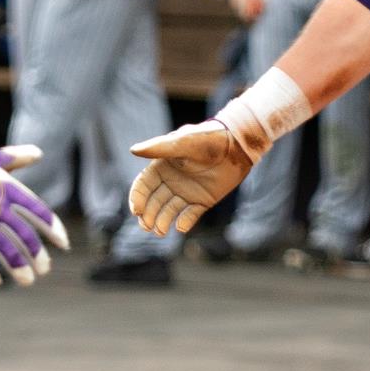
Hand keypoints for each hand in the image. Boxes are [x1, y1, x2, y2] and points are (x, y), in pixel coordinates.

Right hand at [0, 141, 69, 286]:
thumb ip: (16, 157)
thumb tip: (38, 152)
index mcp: (9, 189)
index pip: (39, 212)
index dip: (53, 229)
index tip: (64, 242)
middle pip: (25, 236)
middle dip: (37, 255)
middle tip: (45, 269)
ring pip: (4, 250)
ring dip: (18, 267)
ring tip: (28, 280)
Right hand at [128, 121, 254, 234]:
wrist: (237, 146)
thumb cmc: (208, 139)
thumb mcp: (183, 142)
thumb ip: (159, 148)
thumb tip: (133, 150)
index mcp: (162, 166)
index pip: (143, 185)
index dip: (137, 198)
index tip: (137, 211)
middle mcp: (172, 180)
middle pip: (153, 202)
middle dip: (147, 215)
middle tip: (147, 226)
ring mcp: (187, 192)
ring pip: (169, 211)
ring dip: (162, 222)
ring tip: (161, 231)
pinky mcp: (203, 201)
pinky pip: (190, 216)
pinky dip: (184, 223)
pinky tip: (181, 227)